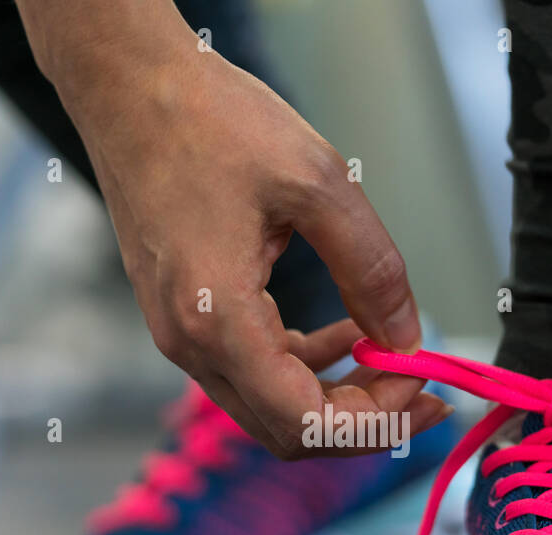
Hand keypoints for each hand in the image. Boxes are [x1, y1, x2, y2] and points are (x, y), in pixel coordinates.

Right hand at [15, 0, 448, 456]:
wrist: (128, 86)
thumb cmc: (209, 119)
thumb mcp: (317, 183)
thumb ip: (370, 269)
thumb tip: (406, 337)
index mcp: (216, 320)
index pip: (304, 422)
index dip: (374, 422)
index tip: (423, 386)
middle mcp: (189, 344)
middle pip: (287, 431)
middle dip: (362, 422)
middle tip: (420, 391)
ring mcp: (178, 334)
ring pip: (269, 408)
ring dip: (334, 397)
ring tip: (392, 361)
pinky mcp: (182, 316)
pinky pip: (250, 371)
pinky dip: (303, 367)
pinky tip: (343, 335)